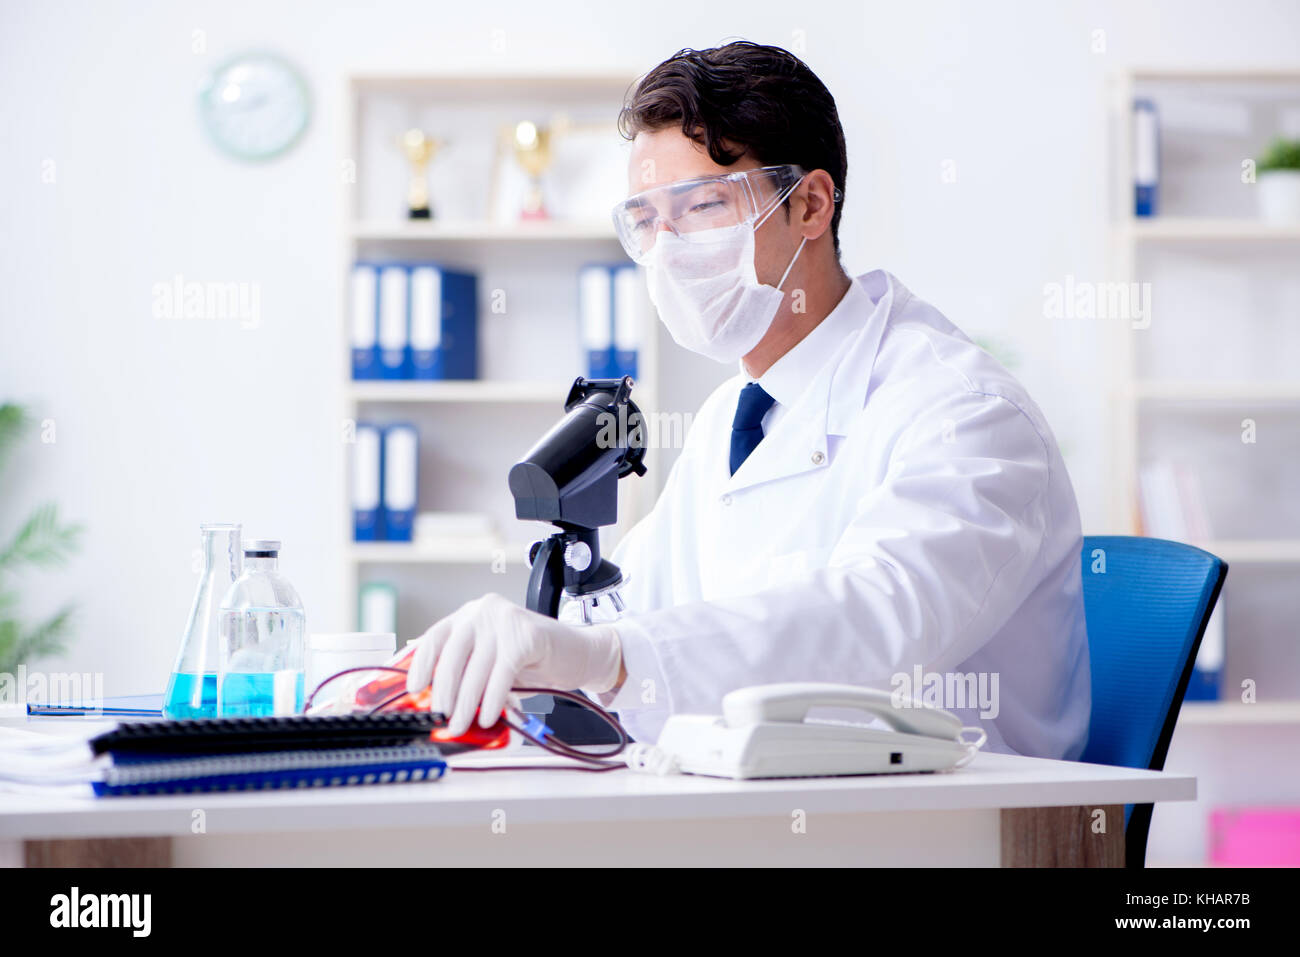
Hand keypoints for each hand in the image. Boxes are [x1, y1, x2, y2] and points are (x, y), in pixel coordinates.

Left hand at [404, 593, 622, 735]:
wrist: (578, 652)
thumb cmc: (532, 659)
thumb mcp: (492, 660)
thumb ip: (467, 670)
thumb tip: (437, 700)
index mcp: (470, 615)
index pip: (435, 637)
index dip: (421, 665)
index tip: (415, 689)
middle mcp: (484, 612)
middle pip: (452, 656)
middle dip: (444, 693)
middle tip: (441, 718)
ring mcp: (505, 621)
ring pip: (476, 669)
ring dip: (466, 704)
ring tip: (460, 724)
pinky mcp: (526, 636)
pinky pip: (501, 675)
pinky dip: (492, 700)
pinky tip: (489, 716)